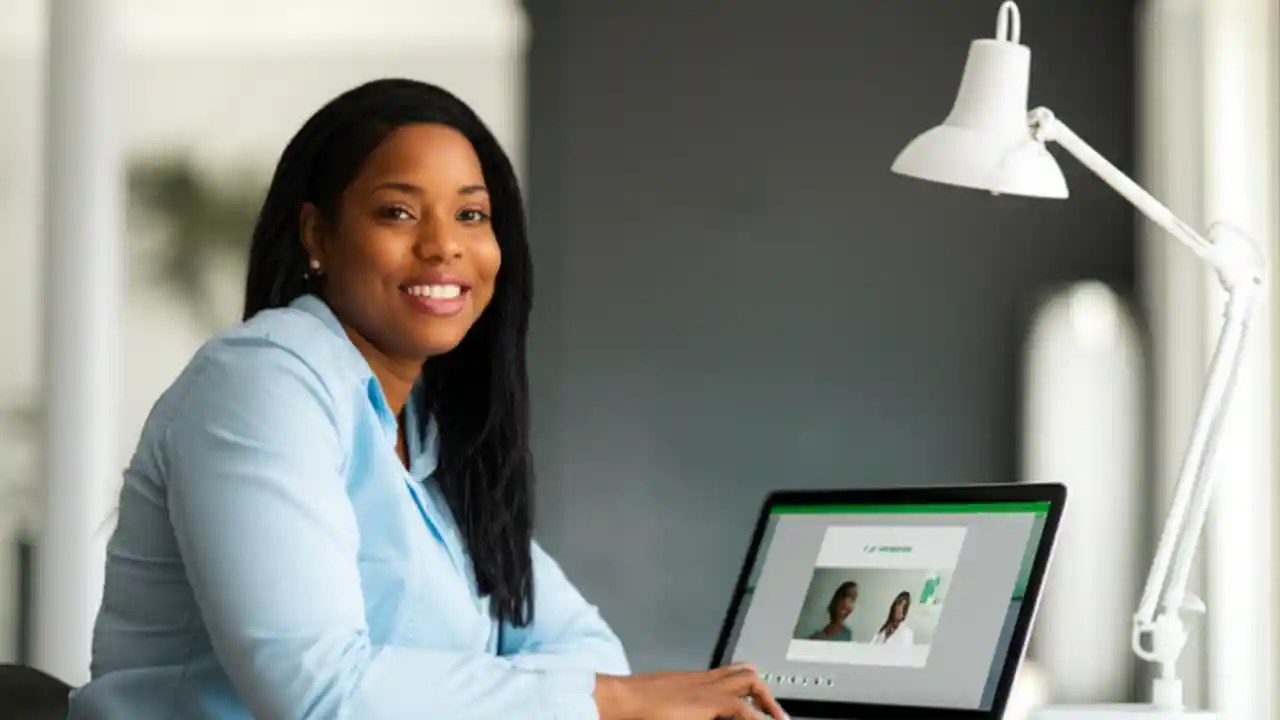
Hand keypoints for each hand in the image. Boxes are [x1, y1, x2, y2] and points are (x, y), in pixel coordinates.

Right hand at [595, 663, 787, 719]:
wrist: (621, 700)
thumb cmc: (632, 704)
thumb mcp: (662, 704)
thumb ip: (678, 705)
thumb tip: (680, 710)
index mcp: (692, 682)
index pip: (726, 674)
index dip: (743, 685)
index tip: (755, 701)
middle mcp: (703, 681)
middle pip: (743, 672)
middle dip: (763, 692)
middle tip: (773, 712)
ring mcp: (707, 689)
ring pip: (750, 682)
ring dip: (768, 702)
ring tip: (778, 719)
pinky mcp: (709, 703)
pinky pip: (743, 709)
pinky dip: (757, 718)